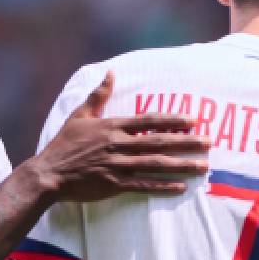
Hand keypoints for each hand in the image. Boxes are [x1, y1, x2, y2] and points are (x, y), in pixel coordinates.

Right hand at [30, 72, 210, 202]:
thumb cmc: (64, 144)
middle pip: (159, 141)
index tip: (193, 120)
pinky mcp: (115, 184)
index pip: (148, 121)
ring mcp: (118, 166)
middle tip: (209, 142)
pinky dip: (163, 186)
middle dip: (187, 142)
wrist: (49, 173)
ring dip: (182, 164)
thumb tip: (110, 72)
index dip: (172, 120)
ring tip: (203, 166)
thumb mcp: (80, 115)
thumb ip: (98, 94)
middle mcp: (118, 145)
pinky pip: (144, 185)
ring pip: (156, 163)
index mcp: (112, 127)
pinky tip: (181, 187)